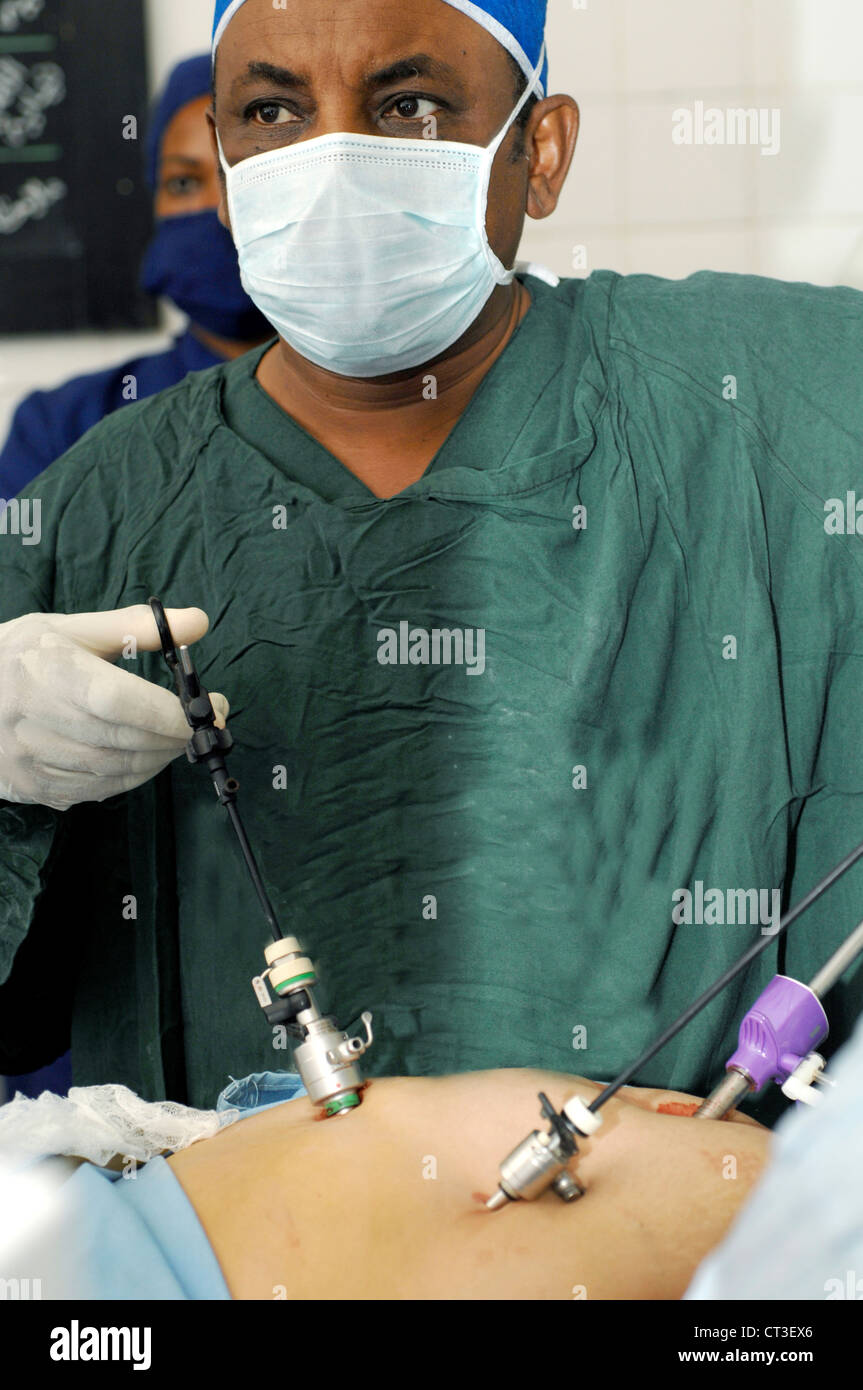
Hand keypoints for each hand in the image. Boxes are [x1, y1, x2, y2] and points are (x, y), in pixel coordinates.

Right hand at [0, 605, 228, 810]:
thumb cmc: (21, 655)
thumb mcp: (69, 629)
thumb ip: (136, 627)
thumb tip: (198, 622)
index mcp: (46, 671)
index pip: (116, 701)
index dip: (168, 712)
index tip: (209, 708)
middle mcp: (33, 720)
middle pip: (121, 741)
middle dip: (174, 737)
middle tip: (202, 725)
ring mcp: (29, 760)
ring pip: (112, 772)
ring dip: (158, 760)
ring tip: (177, 739)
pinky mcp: (31, 786)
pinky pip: (95, 791)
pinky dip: (131, 778)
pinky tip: (145, 758)